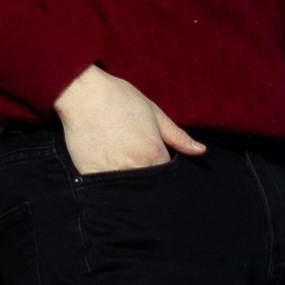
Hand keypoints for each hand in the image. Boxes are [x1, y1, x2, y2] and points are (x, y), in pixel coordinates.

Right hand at [54, 67, 200, 176]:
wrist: (83, 93)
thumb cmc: (120, 99)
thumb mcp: (154, 113)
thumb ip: (177, 136)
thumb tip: (201, 151)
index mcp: (154, 153)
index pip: (167, 176)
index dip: (164, 171)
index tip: (155, 162)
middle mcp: (135, 167)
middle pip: (148, 185)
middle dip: (147, 179)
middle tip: (136, 161)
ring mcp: (112, 173)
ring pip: (128, 191)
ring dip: (129, 183)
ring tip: (122, 165)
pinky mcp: (91, 175)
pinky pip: (104, 188)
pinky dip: (107, 184)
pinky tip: (106, 168)